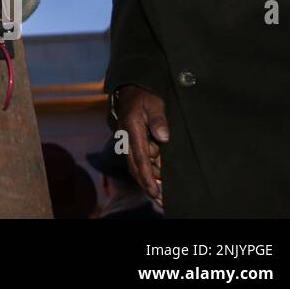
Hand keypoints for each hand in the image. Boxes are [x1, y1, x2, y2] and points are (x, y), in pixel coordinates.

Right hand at [116, 85, 167, 204]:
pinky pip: (138, 160)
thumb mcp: (154, 103)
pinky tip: (158, 180)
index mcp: (132, 129)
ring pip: (136, 165)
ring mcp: (127, 140)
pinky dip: (147, 171)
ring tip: (162, 195)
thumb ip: (159, 119)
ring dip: (148, 180)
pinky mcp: (132, 142)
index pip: (140, 157)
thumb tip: (163, 137)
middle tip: (160, 200)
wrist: (130, 88)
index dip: (148, 177)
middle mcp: (126, 138)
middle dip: (147, 184)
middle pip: (135, 167)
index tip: (155, 191)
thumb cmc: (144, 95)